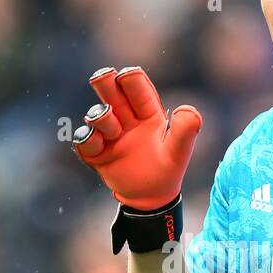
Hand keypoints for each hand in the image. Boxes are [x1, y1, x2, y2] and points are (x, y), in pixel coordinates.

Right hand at [72, 66, 201, 210]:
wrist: (149, 197)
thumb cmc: (166, 169)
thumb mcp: (179, 151)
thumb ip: (185, 131)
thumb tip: (187, 110)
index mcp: (148, 113)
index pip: (138, 90)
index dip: (131, 80)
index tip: (126, 75)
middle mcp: (126, 119)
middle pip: (112, 94)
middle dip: (106, 83)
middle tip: (103, 76)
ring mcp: (109, 134)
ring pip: (98, 115)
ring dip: (102, 117)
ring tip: (114, 128)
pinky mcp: (95, 152)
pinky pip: (85, 140)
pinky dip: (87, 139)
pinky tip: (96, 142)